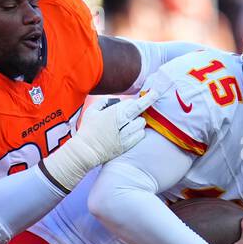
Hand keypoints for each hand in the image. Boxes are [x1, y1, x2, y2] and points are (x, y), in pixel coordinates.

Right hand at [41, 90, 160, 190]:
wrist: (86, 151)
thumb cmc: (87, 130)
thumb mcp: (91, 112)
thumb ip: (103, 103)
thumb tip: (114, 101)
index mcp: (114, 112)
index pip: (133, 102)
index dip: (140, 99)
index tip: (151, 92)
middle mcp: (122, 122)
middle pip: (141, 108)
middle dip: (150, 99)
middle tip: (156, 93)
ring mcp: (126, 134)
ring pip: (142, 122)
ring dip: (139, 120)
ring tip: (131, 122)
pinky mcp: (127, 145)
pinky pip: (140, 135)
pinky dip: (139, 131)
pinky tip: (132, 131)